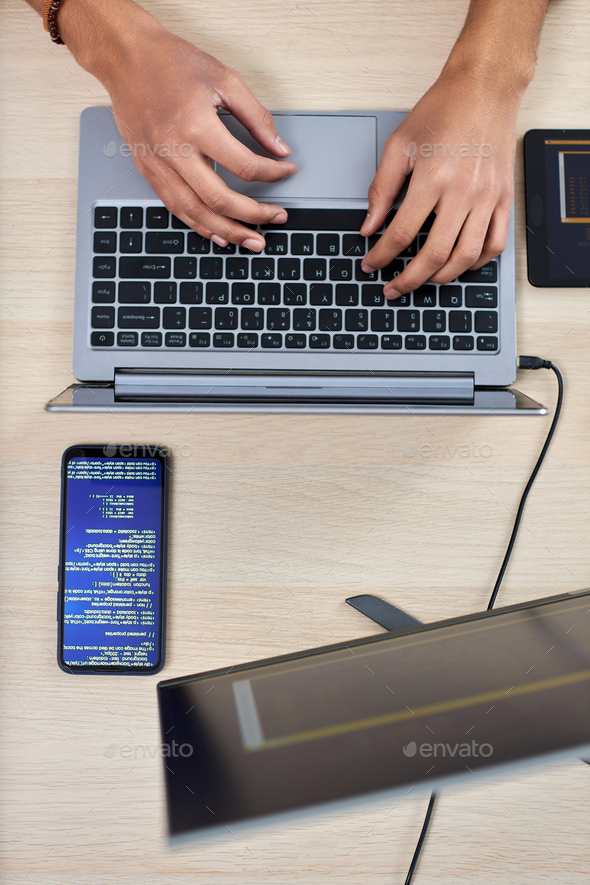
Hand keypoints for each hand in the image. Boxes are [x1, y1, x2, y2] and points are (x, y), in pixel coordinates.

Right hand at [64, 2, 296, 250]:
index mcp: (196, 126)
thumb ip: (256, 117)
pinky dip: (198, 224)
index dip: (272, 174)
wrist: (124, 57)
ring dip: (227, 231)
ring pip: (196, 212)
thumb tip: (278, 149)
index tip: (287, 171)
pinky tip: (217, 234)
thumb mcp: (224, 79)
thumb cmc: (171, 62)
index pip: (244, 165)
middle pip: (220, 199)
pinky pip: (174, 207)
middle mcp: (174, 151)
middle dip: (253, 215)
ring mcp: (157, 164)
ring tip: (251, 240)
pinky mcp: (147, 169)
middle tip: (277, 218)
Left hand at [360, 71, 520, 297]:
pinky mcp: (503, 198)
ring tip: (423, 280)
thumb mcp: (399, 144)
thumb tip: (369, 226)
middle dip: (409, 280)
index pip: (402, 233)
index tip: (371, 265)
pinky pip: (494, 244)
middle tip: (393, 288)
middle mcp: (463, 192)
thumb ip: (381, 189)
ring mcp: (487, 198)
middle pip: (435, 254)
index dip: (382, 256)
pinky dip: (476, 263)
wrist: (485, 88)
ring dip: (441, 278)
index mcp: (433, 178)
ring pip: (466, 257)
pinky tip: (459, 264)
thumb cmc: (443, 110)